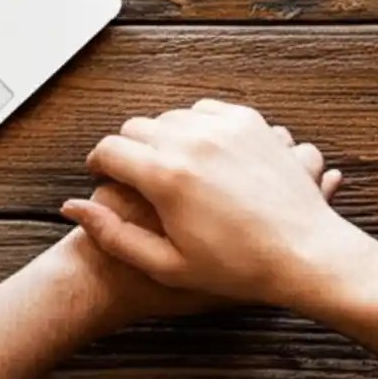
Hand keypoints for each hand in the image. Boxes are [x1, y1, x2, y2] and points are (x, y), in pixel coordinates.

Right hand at [65, 100, 377, 357]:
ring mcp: (225, 127)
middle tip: (136, 176)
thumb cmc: (238, 268)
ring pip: (172, 115)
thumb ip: (113, 235)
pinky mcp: (251, 122)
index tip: (102, 174)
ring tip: (173, 168)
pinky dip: (198, 126)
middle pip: (138, 127)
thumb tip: (72, 208)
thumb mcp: (167, 265)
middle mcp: (193, 141)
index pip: (110, 150)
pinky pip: (208, 110)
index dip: (99, 164)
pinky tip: (203, 153)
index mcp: (166, 176)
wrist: (305, 254)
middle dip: (129, 149)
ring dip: (164, 136)